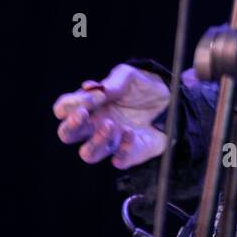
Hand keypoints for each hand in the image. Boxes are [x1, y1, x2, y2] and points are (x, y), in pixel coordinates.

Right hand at [53, 63, 169, 168]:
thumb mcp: (129, 76)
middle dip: (70, 126)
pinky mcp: (129, 154)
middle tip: (83, 114)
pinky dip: (123, 149)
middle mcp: (94, 126)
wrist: (173, 100)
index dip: (70, 104)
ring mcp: (110, 142)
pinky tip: (131, 133)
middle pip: (67, 134)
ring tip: (110, 124)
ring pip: (88, 154)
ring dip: (95, 141)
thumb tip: (91, 89)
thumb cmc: (144, 87)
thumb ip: (112, 82)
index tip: (94, 95)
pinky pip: (119, 160)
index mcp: (89, 106)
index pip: (63, 109)